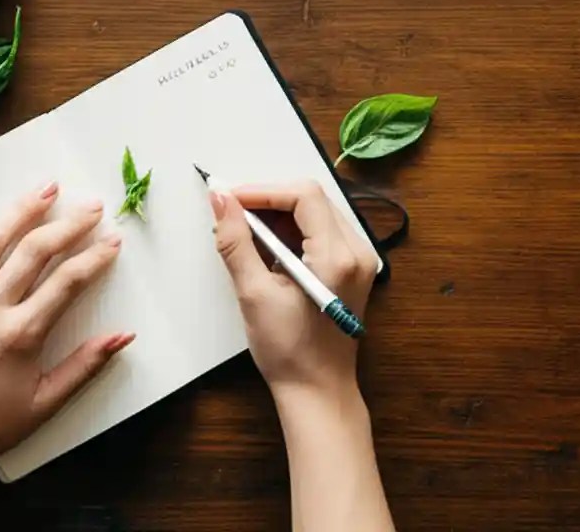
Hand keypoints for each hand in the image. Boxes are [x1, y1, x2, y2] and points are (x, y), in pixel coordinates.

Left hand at [0, 183, 132, 473]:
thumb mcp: (46, 401)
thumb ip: (85, 365)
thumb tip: (123, 336)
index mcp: (23, 334)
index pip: (69, 281)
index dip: (95, 256)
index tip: (112, 241)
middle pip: (35, 251)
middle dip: (68, 223)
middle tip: (90, 206)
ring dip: (19, 210)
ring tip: (43, 189)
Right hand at [210, 181, 376, 399]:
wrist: (318, 389)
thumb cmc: (289, 351)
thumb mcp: (253, 293)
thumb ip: (235, 241)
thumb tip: (220, 201)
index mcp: (338, 258)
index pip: (303, 196)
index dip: (262, 191)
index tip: (229, 199)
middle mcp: (358, 252)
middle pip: (311, 199)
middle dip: (268, 200)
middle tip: (232, 213)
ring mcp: (359, 260)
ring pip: (315, 213)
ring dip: (278, 215)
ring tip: (245, 232)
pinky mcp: (352, 268)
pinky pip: (321, 232)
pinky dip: (291, 231)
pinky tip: (266, 247)